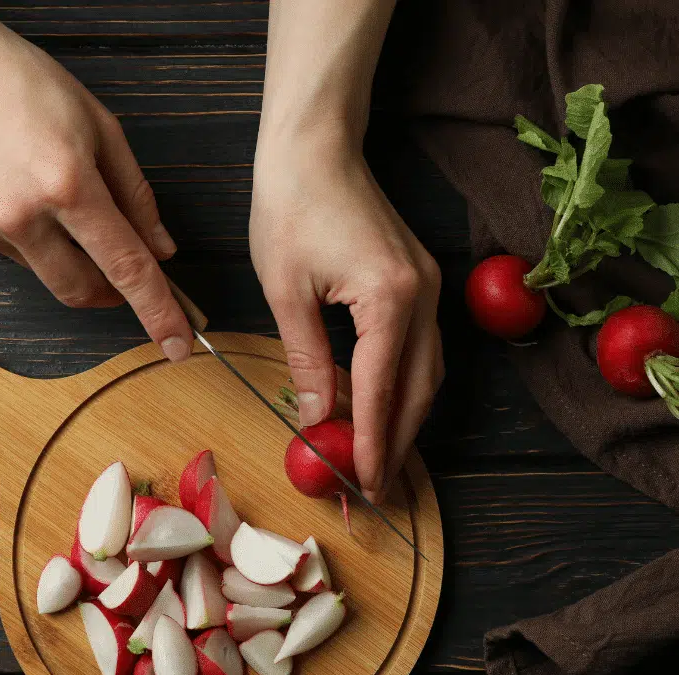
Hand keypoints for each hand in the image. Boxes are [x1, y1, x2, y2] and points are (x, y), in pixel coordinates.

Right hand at [0, 15, 191, 360]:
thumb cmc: (23, 82)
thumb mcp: (100, 127)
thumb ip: (136, 196)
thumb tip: (160, 250)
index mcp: (67, 184)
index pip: (125, 267)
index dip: (157, 310)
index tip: (177, 343)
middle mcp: (22, 215)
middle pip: (82, 291)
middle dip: (112, 292)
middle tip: (126, 272)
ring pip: (48, 275)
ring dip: (72, 260)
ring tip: (63, 207)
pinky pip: (16, 256)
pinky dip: (36, 241)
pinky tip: (23, 196)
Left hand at [251, 134, 443, 499]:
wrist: (315, 147)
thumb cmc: (291, 207)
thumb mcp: (286, 291)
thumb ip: (307, 359)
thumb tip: (317, 417)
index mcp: (391, 299)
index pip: (382, 391)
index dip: (373, 443)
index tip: (365, 484)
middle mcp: (424, 297)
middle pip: (419, 390)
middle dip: (399, 443)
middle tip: (378, 487)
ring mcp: (429, 287)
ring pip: (427, 373)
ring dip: (404, 418)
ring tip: (380, 457)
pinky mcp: (420, 281)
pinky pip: (419, 348)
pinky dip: (402, 385)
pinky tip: (379, 405)